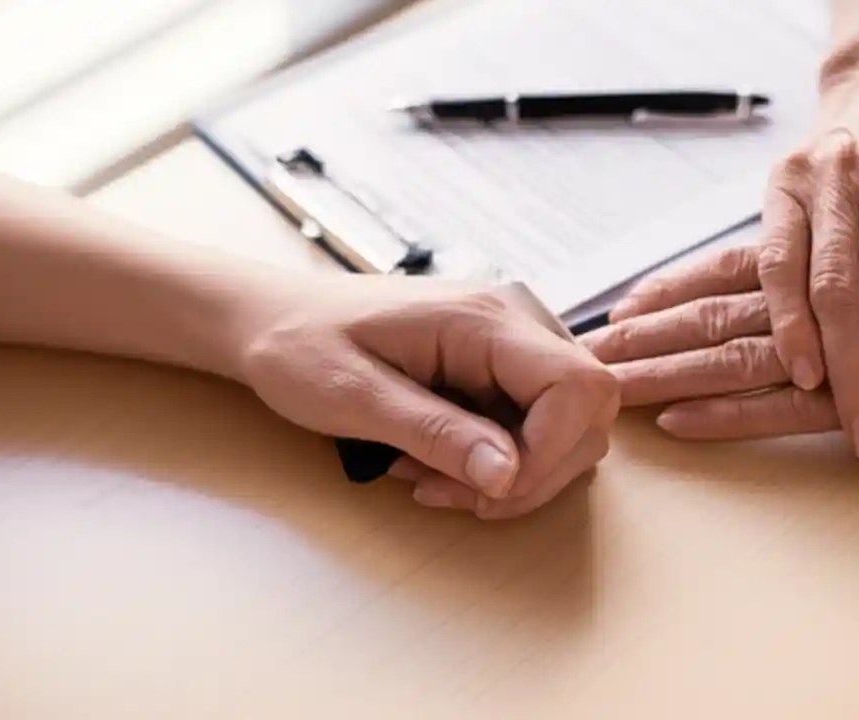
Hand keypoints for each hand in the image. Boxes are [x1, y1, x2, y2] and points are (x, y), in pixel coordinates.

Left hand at [235, 274, 618, 519]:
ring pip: (568, 424)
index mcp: (482, 319)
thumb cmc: (299, 346)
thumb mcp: (355, 398)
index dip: (550, 452)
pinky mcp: (498, 364)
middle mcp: (513, 321)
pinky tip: (439, 465)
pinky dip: (496, 461)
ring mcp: (510, 341)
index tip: (485, 488)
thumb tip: (508, 475)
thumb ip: (437, 433)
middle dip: (534, 473)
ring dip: (513, 474)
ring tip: (434, 480)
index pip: (579, 386)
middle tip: (454, 496)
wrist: (269, 319)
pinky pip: (532, 423)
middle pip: (589, 410)